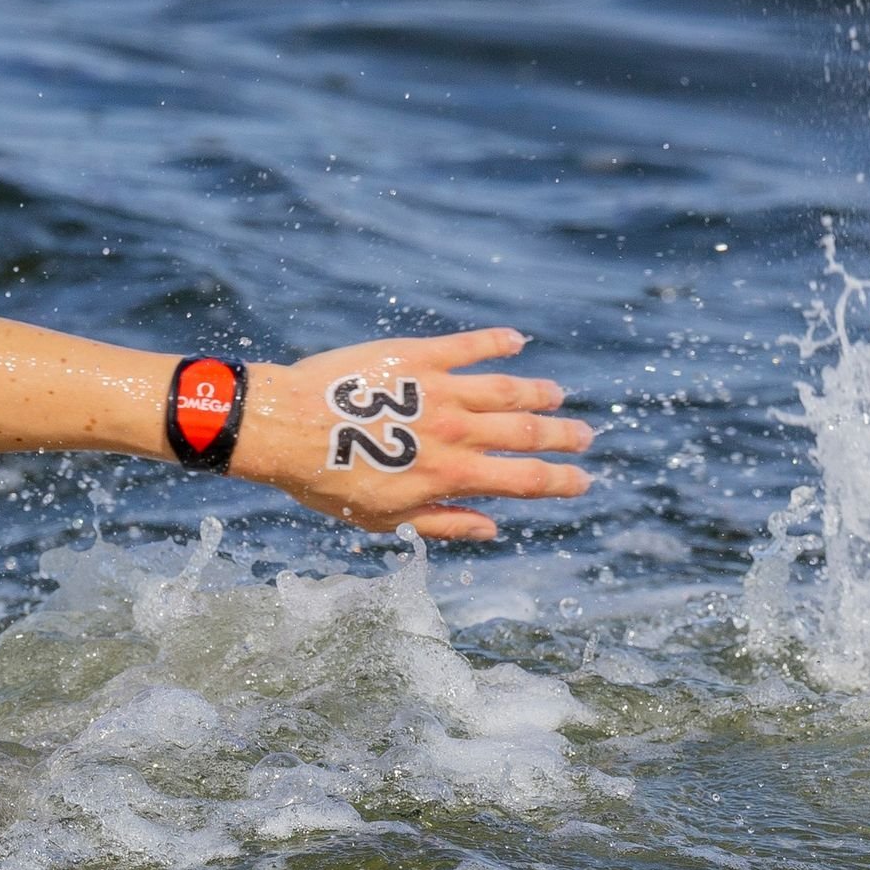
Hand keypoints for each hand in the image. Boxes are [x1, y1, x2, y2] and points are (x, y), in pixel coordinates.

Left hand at [226, 328, 591, 540]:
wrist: (285, 427)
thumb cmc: (326, 481)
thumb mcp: (384, 519)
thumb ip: (443, 523)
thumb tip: (491, 528)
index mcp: (450, 475)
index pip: (524, 480)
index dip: (560, 481)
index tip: (582, 480)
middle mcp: (454, 432)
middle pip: (527, 432)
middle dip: (562, 437)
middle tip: (585, 437)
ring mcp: (438, 390)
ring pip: (507, 388)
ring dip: (539, 392)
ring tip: (557, 395)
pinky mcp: (417, 357)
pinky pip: (469, 346)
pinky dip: (497, 342)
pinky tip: (516, 341)